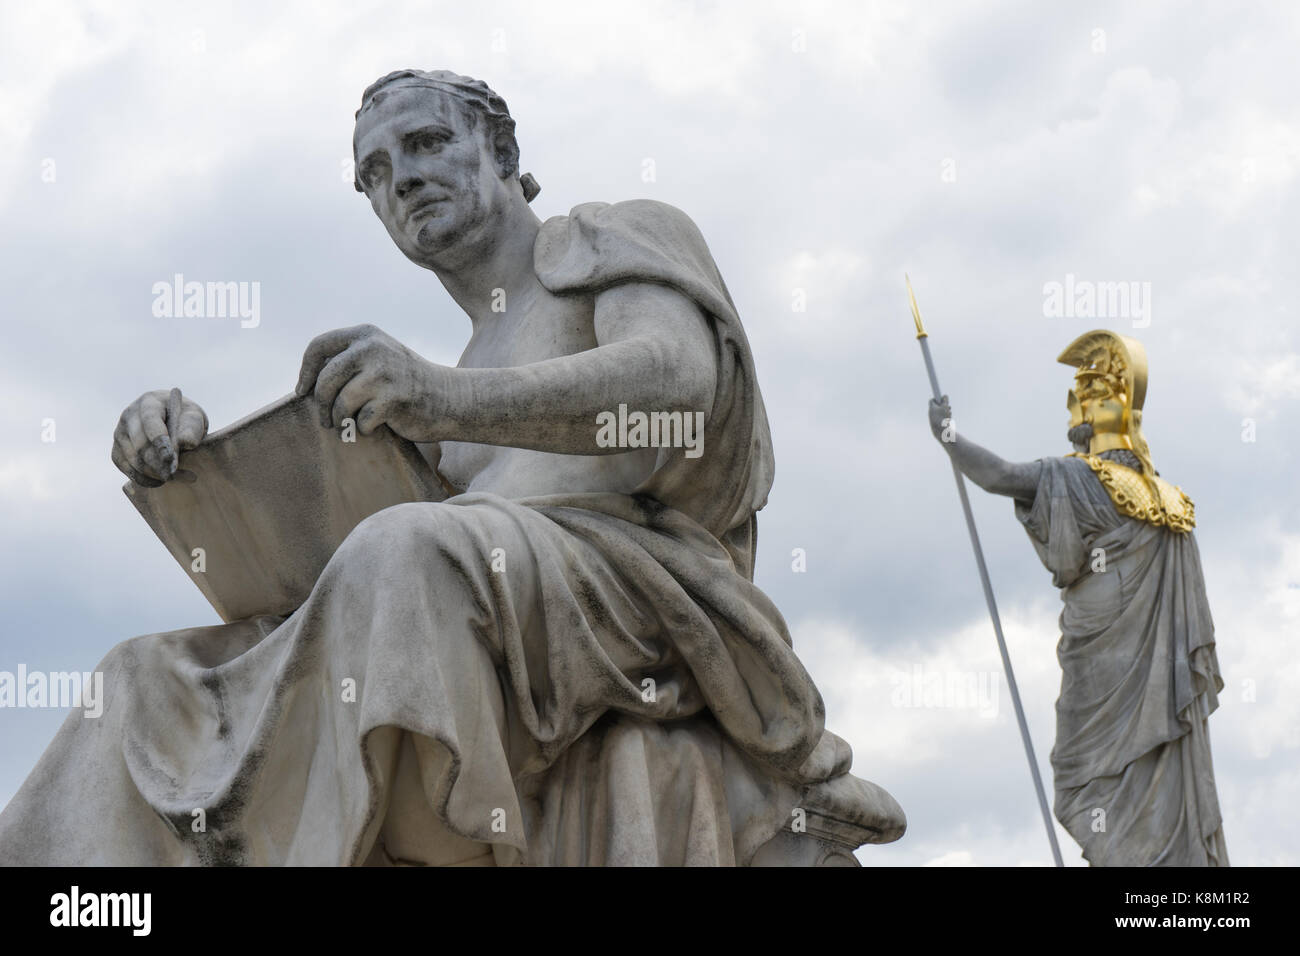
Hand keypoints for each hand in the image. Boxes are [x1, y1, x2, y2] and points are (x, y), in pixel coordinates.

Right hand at [112, 389, 207, 485]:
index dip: (159, 440)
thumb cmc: (185, 420)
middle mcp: (129, 416)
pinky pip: (127, 469)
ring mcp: (120, 434)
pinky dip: (144, 479)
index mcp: (149, 402)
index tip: (171, 458)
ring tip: (176, 477)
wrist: (174, 424)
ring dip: (154, 473)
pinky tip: (160, 481)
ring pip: (133, 459)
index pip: (150, 421)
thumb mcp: (195, 419)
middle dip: (158, 462)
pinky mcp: (117, 451)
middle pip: (139, 444)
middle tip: (174, 473)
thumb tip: (185, 443)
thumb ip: (192, 429)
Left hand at [295, 324, 449, 440]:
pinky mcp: (393, 398)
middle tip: (325, 421)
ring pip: (340, 404)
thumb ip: (348, 361)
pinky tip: (376, 426)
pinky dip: (365, 430)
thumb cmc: (406, 384)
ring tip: (348, 427)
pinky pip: (362, 421)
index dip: (305, 373)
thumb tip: (305, 383)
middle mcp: (372, 349)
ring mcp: (383, 373)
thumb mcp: (378, 358)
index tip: (301, 392)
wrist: (449, 398)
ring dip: (340, 422)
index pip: (318, 348)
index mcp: (365, 335)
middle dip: (321, 406)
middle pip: (325, 381)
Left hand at [929, 396, 952, 443]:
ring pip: (940, 413)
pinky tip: (948, 420)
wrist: (940, 432)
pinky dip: (946, 418)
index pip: (932, 400)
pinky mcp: (936, 424)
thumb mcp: (945, 407)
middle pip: (937, 406)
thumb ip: (945, 400)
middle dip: (944, 406)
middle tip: (949, 407)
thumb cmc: (943, 418)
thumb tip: (944, 396)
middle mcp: (931, 413)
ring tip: (950, 414)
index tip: (943, 398)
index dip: (937, 398)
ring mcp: (933, 419)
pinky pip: (941, 418)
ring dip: (946, 412)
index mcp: (931, 408)